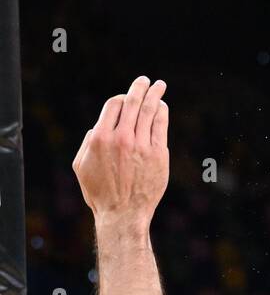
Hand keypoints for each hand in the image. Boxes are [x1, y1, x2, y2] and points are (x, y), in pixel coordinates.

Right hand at [72, 77, 169, 224]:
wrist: (123, 214)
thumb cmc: (101, 193)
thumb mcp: (82, 167)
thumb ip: (87, 144)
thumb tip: (97, 127)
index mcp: (100, 139)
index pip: (114, 105)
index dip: (120, 98)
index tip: (126, 98)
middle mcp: (121, 139)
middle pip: (133, 102)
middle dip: (140, 87)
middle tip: (145, 80)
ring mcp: (141, 145)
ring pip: (150, 110)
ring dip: (155, 94)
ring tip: (159, 85)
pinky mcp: (158, 153)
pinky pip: (161, 125)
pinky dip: (162, 111)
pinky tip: (162, 106)